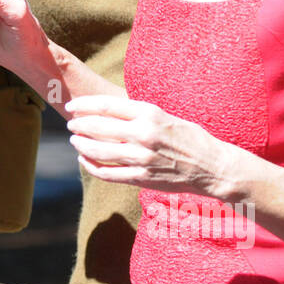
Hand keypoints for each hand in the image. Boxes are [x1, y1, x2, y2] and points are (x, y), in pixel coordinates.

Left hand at [64, 95, 234, 198]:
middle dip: (79, 125)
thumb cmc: (190, 137)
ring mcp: (141, 158)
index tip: (72, 107)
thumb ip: (138, 114)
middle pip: (97, 127)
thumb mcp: (165, 116)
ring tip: (75, 141)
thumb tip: (107, 111)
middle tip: (71, 125)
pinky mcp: (141, 178)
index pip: (106, 106)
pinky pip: (107, 173)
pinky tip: (85, 160)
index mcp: (149, 114)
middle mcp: (143, 134)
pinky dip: (91, 166)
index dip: (84, 105)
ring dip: (81, 145)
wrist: (212, 167)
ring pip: (98, 151)